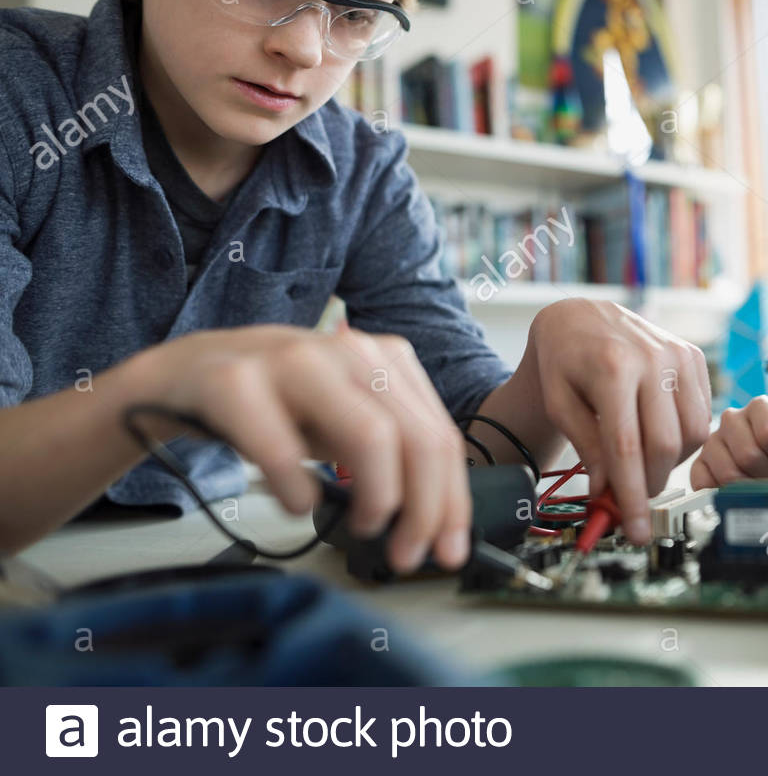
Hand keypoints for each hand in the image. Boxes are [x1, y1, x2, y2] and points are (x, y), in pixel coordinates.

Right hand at [137, 322, 468, 572]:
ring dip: (378, 499)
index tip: (448, 549)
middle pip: (417, 440)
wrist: (181, 372)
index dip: (451, 502)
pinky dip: (298, 491)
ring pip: (371, 436)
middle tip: (406, 552)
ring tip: (362, 525)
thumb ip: (394, 454)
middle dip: (423, 511)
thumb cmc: (272, 402)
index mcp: (383, 358)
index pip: (440, 436)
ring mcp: (292, 360)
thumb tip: (439, 517)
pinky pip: (282, 449)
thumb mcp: (343, 419)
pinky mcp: (234, 381)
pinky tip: (298, 503)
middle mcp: (346, 350)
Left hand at [521, 298, 711, 542]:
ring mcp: (678, 355)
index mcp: (611, 368)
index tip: (635, 530)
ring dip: (669, 463)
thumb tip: (609, 493)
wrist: (581, 316)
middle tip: (632, 499)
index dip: (632, 495)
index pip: (627, 447)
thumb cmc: (565, 359)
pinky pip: (702, 416)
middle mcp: (652, 359)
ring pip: (693, 435)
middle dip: (650, 484)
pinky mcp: (693, 357)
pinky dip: (684, 440)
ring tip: (640, 462)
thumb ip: (587, 448)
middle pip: (665, 445)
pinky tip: (657, 437)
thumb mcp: (559, 403)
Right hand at [690, 395, 767, 488]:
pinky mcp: (699, 465)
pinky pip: (706, 484)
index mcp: (761, 407)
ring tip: (765, 488)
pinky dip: (725, 495)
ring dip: (751, 489)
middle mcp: (732, 419)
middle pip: (748, 456)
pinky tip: (741, 494)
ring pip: (728, 473)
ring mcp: (713, 442)